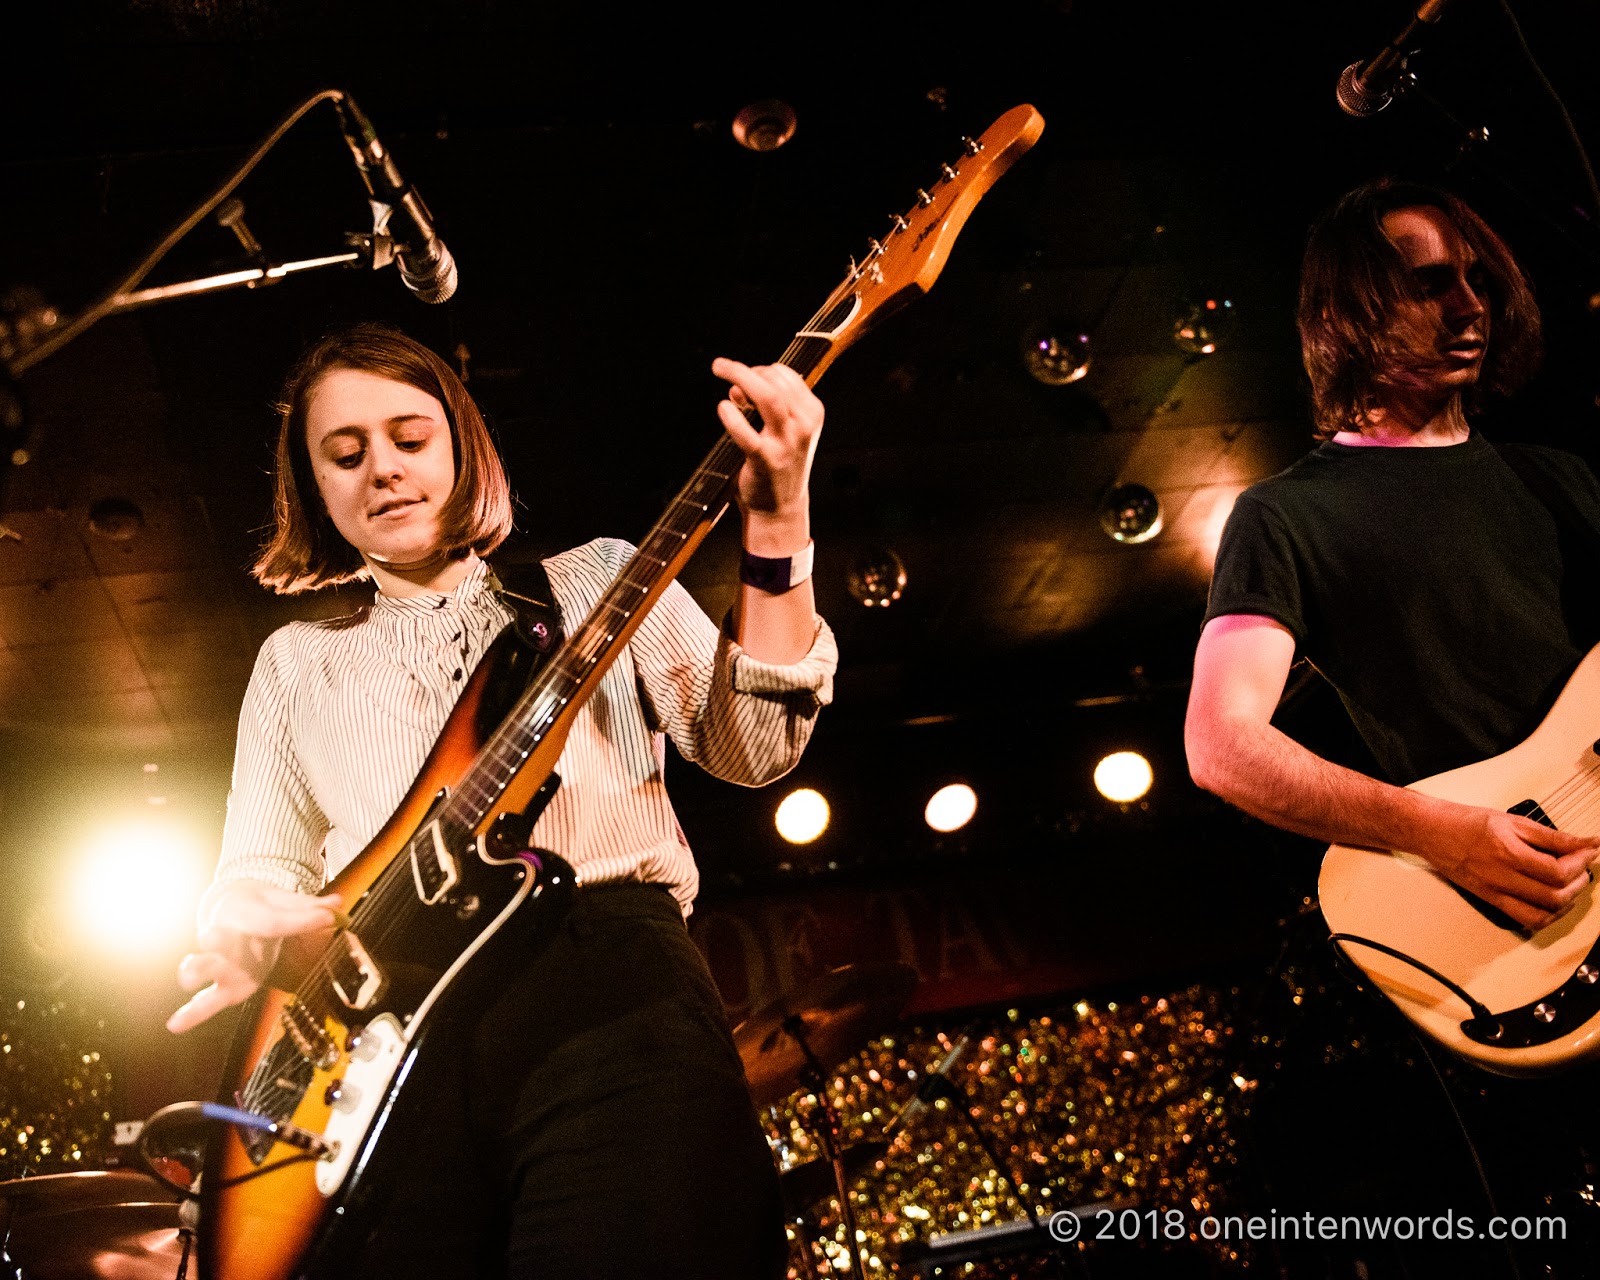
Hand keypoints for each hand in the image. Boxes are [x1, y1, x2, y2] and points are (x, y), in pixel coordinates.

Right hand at [166, 882, 342, 1033]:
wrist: (229, 906)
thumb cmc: (259, 905)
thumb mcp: (283, 899)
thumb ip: (308, 907)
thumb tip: (336, 903)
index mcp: (242, 910)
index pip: (272, 921)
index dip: (302, 921)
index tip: (329, 919)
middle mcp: (226, 936)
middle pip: (222, 941)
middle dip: (218, 941)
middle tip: (209, 937)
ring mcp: (222, 963)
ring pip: (206, 968)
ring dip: (200, 971)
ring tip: (190, 977)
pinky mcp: (222, 986)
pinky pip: (204, 1001)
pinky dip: (191, 1013)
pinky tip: (175, 1025)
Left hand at [712, 358, 821, 548]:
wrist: (781, 508)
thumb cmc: (779, 462)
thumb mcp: (785, 429)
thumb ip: (766, 405)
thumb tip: (737, 387)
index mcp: (812, 413)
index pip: (785, 374)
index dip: (760, 369)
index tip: (744, 379)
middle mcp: (803, 425)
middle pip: (774, 381)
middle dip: (745, 370)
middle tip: (721, 367)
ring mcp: (786, 443)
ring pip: (766, 397)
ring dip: (740, 379)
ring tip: (720, 372)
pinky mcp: (766, 460)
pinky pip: (746, 433)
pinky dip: (732, 416)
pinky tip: (724, 409)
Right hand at [1427, 808, 1596, 930]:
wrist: (1431, 831)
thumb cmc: (1466, 822)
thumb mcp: (1511, 820)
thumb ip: (1551, 836)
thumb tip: (1586, 843)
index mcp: (1507, 852)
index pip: (1557, 869)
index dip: (1581, 862)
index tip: (1589, 851)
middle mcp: (1501, 877)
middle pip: (1554, 895)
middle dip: (1579, 883)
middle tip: (1582, 867)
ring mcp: (1495, 892)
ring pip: (1543, 914)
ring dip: (1566, 902)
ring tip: (1570, 884)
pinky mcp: (1490, 901)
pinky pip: (1525, 920)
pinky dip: (1546, 915)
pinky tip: (1552, 901)